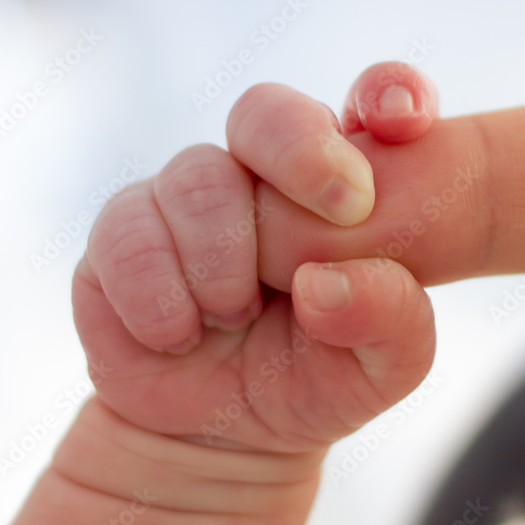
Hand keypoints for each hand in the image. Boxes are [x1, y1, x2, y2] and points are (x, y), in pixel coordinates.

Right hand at [0, 64, 443, 524]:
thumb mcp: (376, 371)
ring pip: (197, 177)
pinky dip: (158, 296)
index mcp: (336, 186)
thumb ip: (389, 322)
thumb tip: (324, 283)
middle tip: (344, 207)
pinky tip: (176, 336)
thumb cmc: (307, 381)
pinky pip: (128, 234)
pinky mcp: (119, 232)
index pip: (370, 103)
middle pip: (264, 111)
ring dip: (223, 262)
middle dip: (302, 150)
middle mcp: (257, 176)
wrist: (211, 434)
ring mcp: (183, 197)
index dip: (392, 90)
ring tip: (232, 319)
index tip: (405, 123)